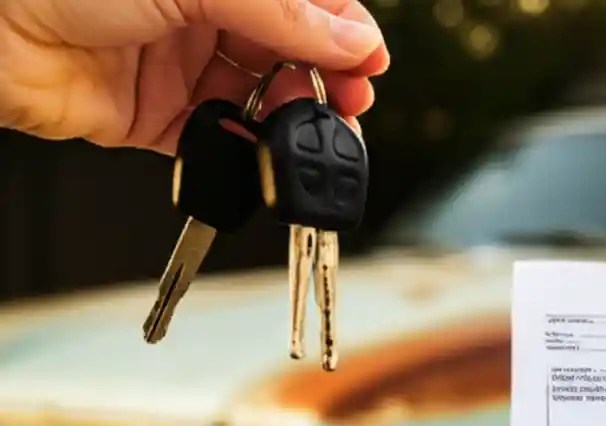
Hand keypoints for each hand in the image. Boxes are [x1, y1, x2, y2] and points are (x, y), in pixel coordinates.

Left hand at [0, 0, 388, 154]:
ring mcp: (178, 66)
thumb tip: (353, 39)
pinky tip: (259, 146)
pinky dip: (243, 148)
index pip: (303, 1)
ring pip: (259, 98)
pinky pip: (216, 138)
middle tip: (350, 101)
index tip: (369, 60)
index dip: (342, 29)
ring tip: (312, 130)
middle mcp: (200, 14)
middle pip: (288, 51)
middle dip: (326, 78)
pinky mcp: (155, 116)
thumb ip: (284, 15)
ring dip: (293, 118)